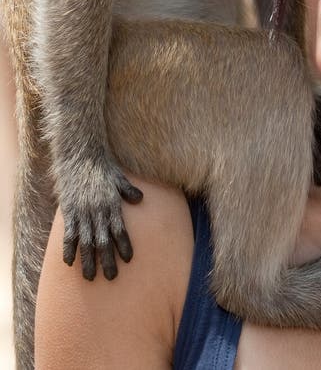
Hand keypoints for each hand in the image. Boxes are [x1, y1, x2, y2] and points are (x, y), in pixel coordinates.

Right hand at [61, 159, 142, 280]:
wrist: (81, 154)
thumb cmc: (102, 165)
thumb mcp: (119, 177)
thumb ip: (128, 190)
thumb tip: (140, 199)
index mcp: (111, 204)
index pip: (119, 229)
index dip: (123, 245)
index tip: (127, 261)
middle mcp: (97, 210)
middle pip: (103, 240)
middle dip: (107, 260)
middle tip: (111, 277)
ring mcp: (82, 211)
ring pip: (86, 241)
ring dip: (88, 260)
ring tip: (90, 278)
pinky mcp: (69, 210)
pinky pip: (69, 233)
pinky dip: (69, 248)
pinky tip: (69, 262)